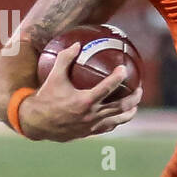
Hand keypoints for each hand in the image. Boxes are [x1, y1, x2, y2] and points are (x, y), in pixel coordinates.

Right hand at [19, 41, 141, 140]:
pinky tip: (119, 114)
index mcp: (85, 100)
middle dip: (134, 97)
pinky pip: (109, 126)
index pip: (108, 87)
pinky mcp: (90, 132)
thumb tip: (77, 44)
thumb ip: (65, 58)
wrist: (36, 123)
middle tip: (139, 88)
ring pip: (119, 119)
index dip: (118, 77)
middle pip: (121, 106)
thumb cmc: (45, 97)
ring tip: (135, 104)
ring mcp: (92, 125)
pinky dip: (117, 120)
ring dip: (130, 111)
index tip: (124, 69)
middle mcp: (92, 114)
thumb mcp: (54, 76)